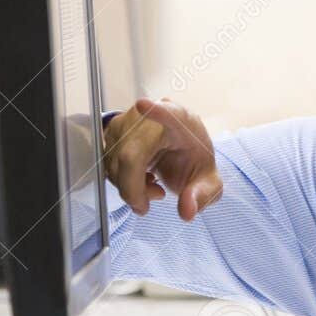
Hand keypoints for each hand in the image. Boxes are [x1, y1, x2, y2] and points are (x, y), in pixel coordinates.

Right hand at [101, 97, 222, 219]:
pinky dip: (120, 179)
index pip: (171, 114)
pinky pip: (108, 161)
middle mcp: (153, 117)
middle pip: (131, 155)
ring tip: (151, 188)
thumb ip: (202, 196)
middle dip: (134, 188)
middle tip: (145, 206)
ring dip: (128, 186)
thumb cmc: (192, 160)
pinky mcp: (114, 129)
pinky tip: (138, 179)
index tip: (144, 105)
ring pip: (115, 161)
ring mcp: (129, 120)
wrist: (180, 149)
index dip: (157, 111)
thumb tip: (187, 210)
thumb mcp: (207, 182)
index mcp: (182, 122)